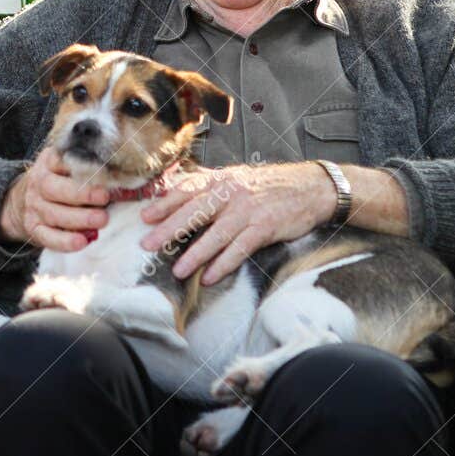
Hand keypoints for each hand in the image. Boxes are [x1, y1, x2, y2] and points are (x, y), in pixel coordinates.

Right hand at [0, 147, 110, 251]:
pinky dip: (64, 242)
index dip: (81, 167)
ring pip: (53, 214)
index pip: (61, 161)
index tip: (103, 172)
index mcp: (49, 163)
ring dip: (78, 219)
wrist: (24, 201)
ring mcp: (34, 207)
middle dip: (82, 194)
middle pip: (55, 188)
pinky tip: (81, 243)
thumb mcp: (69, 167)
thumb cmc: (61, 182)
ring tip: (101, 221)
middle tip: (105, 199)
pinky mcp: (33, 228)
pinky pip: (47, 237)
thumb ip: (92, 169)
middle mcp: (39, 183)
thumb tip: (132, 180)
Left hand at [139, 162, 335, 285]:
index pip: (187, 190)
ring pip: (216, 234)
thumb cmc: (269, 185)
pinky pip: (239, 249)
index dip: (164, 203)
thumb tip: (175, 187)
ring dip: (195, 254)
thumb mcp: (236, 177)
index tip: (145, 216)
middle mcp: (231, 193)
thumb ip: (208, 184)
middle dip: (169, 229)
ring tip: (178, 270)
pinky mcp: (264, 228)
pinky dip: (224, 264)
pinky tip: (210, 277)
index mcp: (221, 180)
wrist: (309, 187)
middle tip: (148, 245)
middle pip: (195, 212)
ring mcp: (247, 211)